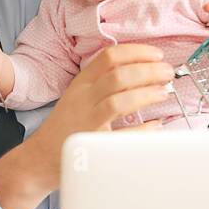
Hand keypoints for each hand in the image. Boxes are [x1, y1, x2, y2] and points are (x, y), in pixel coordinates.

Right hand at [0, 43, 172, 208]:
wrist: (40, 157)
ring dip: (146, 93)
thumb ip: (104, 83)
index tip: (156, 55)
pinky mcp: (91, 143)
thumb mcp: (79, 95)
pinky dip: (142, 128)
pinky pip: (121, 134)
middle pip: (118, 75)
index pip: (109, 57)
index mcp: (81, 83)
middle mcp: (82, 98)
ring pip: (119, 100)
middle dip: (148, 70)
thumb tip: (143, 72)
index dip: (137, 52)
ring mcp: (86, 120)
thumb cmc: (65, 126)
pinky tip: (156, 124)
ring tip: (164, 91)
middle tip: (167, 72)